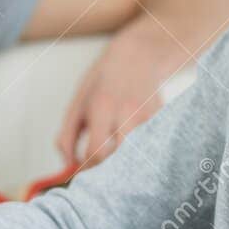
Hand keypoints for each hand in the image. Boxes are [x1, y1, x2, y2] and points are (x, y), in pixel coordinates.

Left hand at [55, 33, 165, 167]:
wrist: (137, 58)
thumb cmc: (102, 83)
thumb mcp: (77, 104)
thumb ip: (67, 136)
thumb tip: (67, 165)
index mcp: (103, 107)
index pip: (96, 151)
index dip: (87, 168)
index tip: (83, 170)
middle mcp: (128, 113)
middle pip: (118, 158)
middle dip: (106, 169)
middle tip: (98, 169)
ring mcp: (148, 117)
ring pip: (135, 156)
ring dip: (122, 162)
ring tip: (113, 158)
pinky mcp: (161, 120)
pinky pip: (147, 147)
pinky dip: (137, 152)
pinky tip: (130, 145)